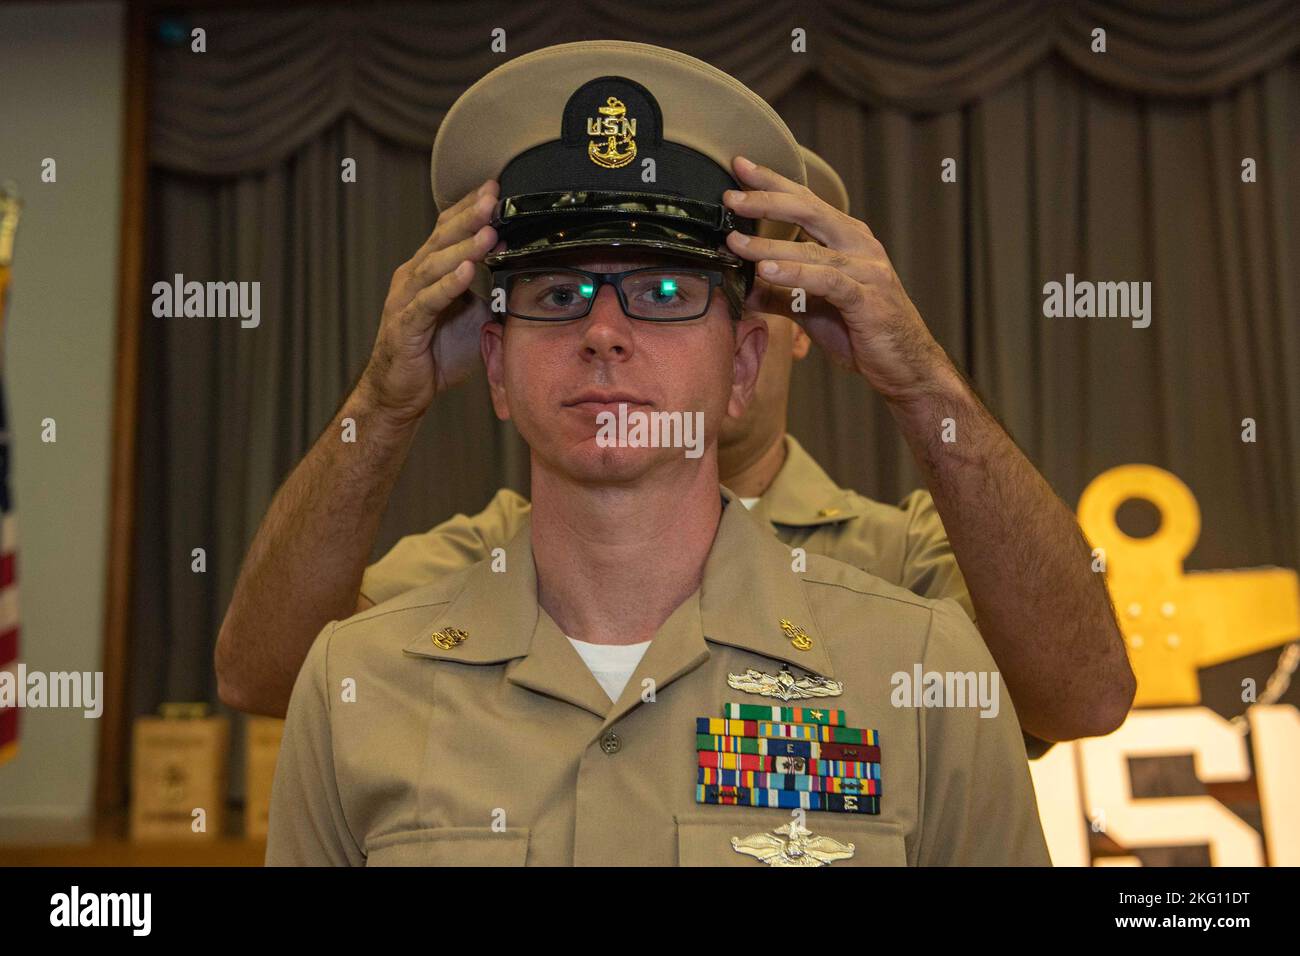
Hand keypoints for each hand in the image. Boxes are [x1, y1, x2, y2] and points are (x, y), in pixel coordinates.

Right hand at [360, 180, 499, 423]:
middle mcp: (413, 277)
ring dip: (463, 247)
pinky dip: (448, 285)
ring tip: (488, 232)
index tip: (495, 188)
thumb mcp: (472, 316)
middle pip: (442, 239)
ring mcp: (406, 299)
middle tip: (494, 197)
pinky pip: (428, 301)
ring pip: (435, 265)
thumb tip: (524, 272)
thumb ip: (491, 291)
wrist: (402, 390)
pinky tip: (467, 272)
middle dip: (469, 216)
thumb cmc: (434, 352)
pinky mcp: (405, 325)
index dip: (470, 208)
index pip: (448, 230)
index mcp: (428, 270)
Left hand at [723, 156, 958, 404]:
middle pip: (809, 211)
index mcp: (848, 240)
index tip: (740, 166)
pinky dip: (795, 274)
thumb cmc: (862, 333)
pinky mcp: (867, 298)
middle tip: (730, 198)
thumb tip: (742, 285)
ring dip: (769, 245)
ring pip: (812, 248)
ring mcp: (867, 270)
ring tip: (735, 243)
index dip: (774, 183)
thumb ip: (780, 294)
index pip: (806, 203)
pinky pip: (827, 281)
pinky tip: (766, 272)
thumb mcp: (812, 310)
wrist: (905, 366)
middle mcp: (860, 246)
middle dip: (767, 200)